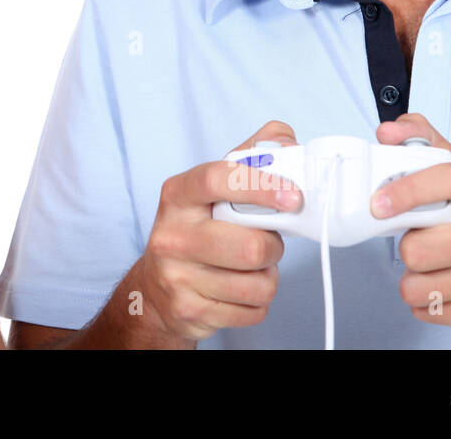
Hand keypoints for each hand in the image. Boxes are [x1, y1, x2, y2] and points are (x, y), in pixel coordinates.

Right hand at [131, 120, 301, 342]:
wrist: (157, 289)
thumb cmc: (197, 230)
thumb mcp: (213, 190)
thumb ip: (250, 158)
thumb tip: (286, 139)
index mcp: (178, 194)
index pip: (218, 179)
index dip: (261, 185)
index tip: (294, 196)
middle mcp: (171, 234)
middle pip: (250, 246)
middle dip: (273, 247)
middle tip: (266, 242)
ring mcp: (176, 275)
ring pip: (257, 283)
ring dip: (267, 277)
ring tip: (250, 268)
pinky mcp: (189, 310)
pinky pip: (252, 311)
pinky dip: (257, 304)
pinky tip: (238, 292)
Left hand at [372, 113, 450, 335]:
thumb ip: (425, 144)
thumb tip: (388, 131)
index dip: (407, 190)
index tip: (378, 203)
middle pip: (420, 247)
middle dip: (408, 246)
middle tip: (423, 240)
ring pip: (418, 282)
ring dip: (413, 277)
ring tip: (434, 266)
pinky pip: (428, 309)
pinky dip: (424, 301)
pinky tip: (444, 287)